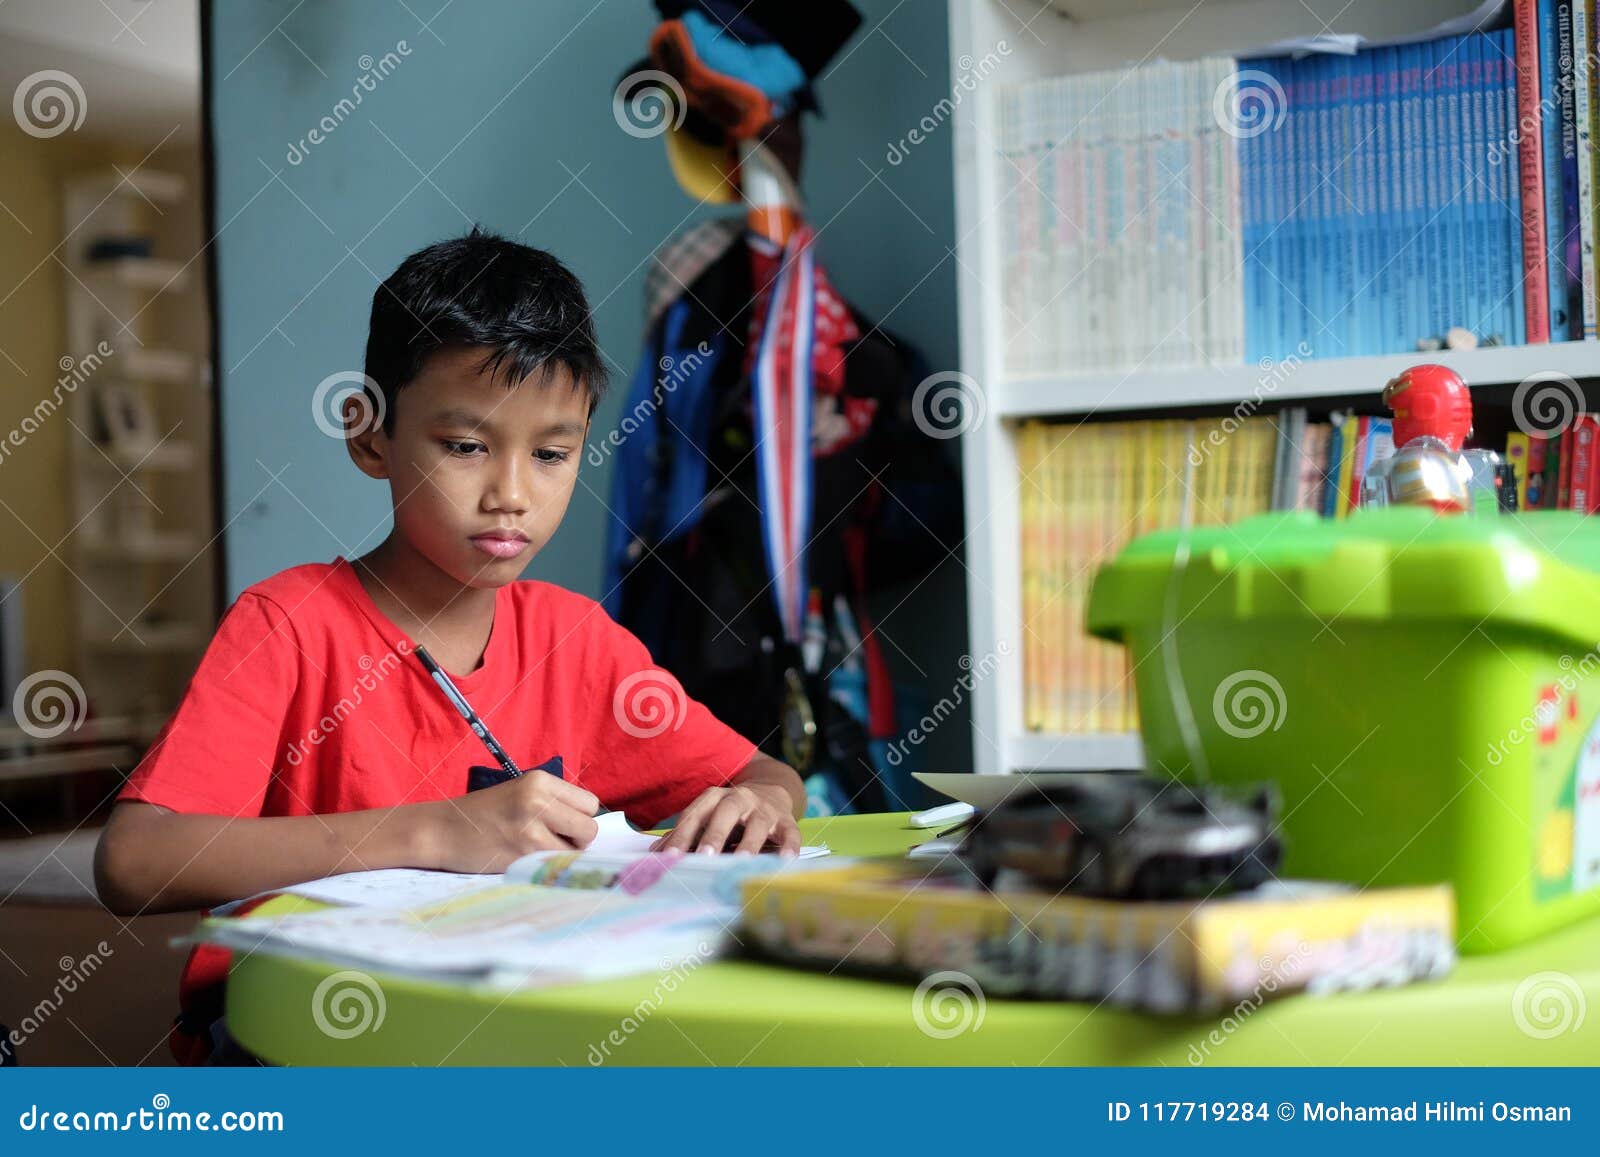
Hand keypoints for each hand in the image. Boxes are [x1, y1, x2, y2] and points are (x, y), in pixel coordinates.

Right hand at [421, 771, 599, 872]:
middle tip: (553, 841)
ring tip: (536, 850)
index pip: (590, 803)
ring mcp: (530, 827)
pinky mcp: (522, 852)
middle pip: (590, 827)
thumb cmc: (483, 814)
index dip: (580, 818)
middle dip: (578, 839)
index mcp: (540, 780)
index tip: (563, 825)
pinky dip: (547, 866)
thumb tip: (592, 826)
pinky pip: (556, 864)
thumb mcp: (520, 794)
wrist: (441, 830)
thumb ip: (553, 803)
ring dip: (562, 855)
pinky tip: (526, 859)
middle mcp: (538, 799)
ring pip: (577, 849)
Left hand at [650, 783, 801, 855]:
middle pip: (725, 813)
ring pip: (757, 823)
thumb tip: (655, 854)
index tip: (670, 857)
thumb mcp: (708, 818)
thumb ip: (686, 835)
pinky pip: (790, 832)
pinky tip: (785, 861)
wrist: (772, 791)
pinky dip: (789, 846)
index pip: (695, 815)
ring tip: (742, 862)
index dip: (682, 835)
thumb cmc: (731, 814)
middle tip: (705, 856)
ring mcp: (764, 809)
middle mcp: (739, 798)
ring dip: (749, 843)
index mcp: (714, 798)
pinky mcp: (787, 820)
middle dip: (715, 835)